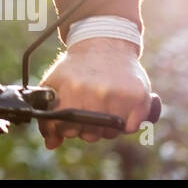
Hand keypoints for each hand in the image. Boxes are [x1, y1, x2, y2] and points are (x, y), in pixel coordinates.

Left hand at [36, 37, 152, 149]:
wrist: (104, 44)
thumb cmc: (77, 67)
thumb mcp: (55, 83)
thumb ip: (47, 115)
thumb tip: (51, 143)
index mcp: (71, 90)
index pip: (65, 130)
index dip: (65, 128)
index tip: (69, 118)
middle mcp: (96, 94)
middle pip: (89, 135)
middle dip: (86, 127)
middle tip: (88, 107)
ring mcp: (119, 96)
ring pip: (110, 133)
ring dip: (106, 125)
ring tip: (103, 104)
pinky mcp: (140, 97)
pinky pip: (131, 128)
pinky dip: (127, 122)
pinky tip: (120, 106)